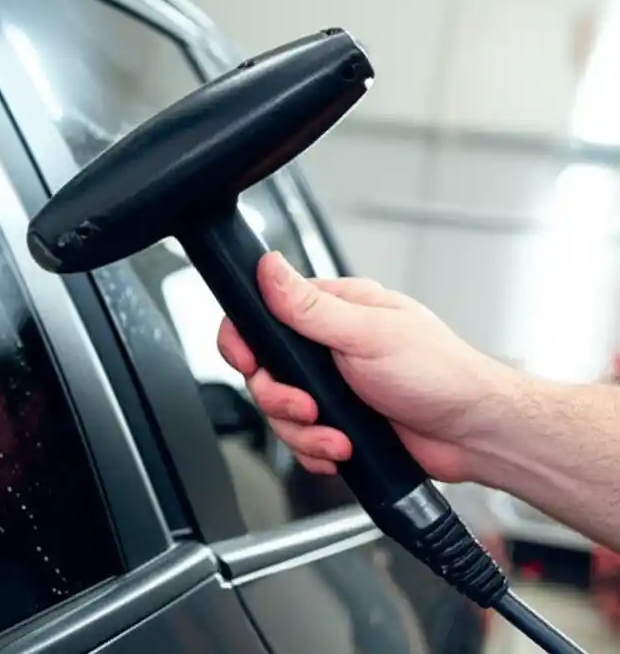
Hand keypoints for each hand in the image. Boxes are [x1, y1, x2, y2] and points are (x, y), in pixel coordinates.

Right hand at [216, 252, 521, 481]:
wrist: (475, 434)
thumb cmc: (441, 374)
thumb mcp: (368, 334)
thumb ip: (309, 306)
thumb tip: (269, 267)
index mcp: (334, 310)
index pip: (264, 313)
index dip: (244, 340)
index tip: (246, 360)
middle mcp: (328, 346)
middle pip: (264, 372)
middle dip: (279, 398)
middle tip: (307, 406)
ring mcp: (333, 386)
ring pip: (279, 411)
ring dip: (304, 432)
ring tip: (337, 436)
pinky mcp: (339, 421)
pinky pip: (302, 439)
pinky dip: (316, 450)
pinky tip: (342, 448)